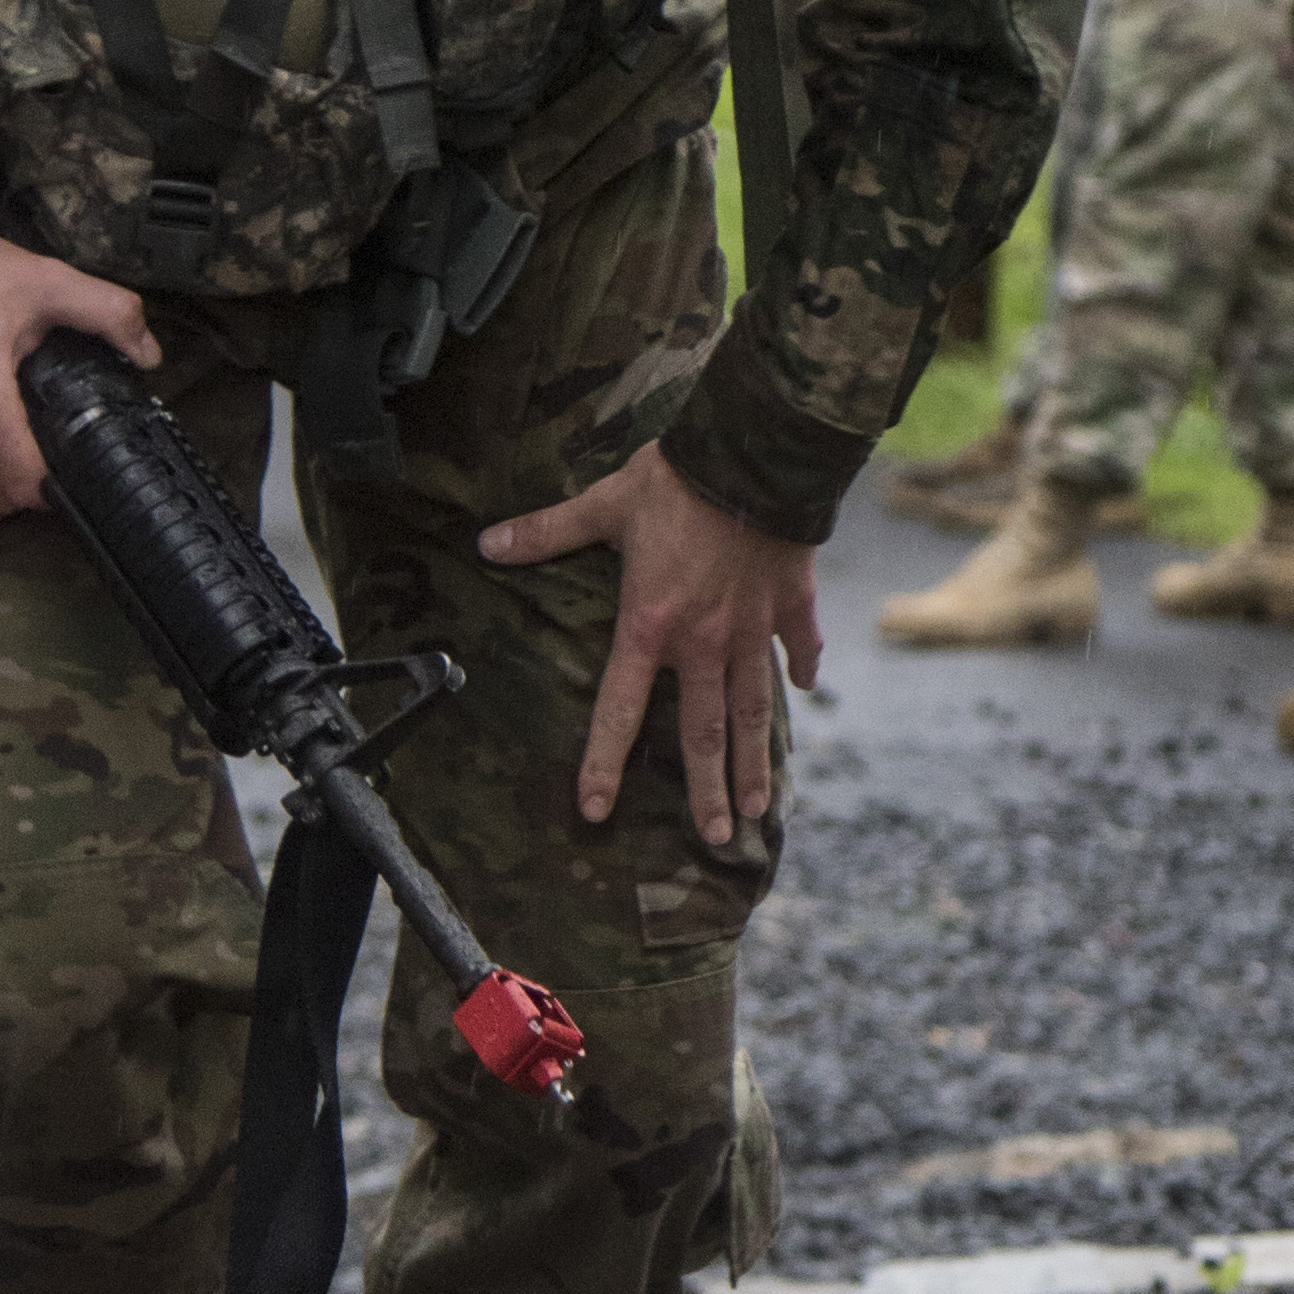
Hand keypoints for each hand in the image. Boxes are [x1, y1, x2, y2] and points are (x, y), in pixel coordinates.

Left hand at [480, 441, 820, 849]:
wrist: (755, 455)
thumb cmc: (676, 480)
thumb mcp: (603, 503)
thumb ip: (547, 531)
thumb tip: (487, 542)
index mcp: (651, 626)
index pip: (619, 709)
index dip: (602, 762)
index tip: (595, 810)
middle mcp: (704, 643)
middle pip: (704, 732)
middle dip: (707, 790)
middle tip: (713, 838)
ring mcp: (752, 628)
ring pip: (754, 709)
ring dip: (756, 761)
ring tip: (756, 807)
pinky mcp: (790, 604)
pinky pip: (798, 646)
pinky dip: (803, 670)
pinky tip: (807, 694)